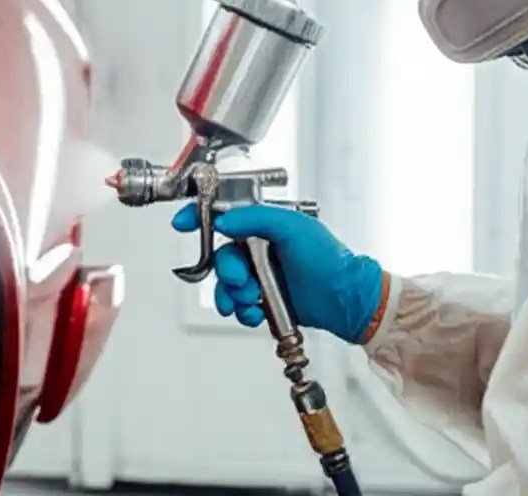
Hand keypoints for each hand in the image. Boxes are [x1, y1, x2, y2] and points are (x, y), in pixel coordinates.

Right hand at [172, 204, 384, 343]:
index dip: (199, 218)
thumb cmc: (329, 260)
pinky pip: (237, 304)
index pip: (223, 215)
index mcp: (263, 225)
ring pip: (225, 283)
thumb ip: (256, 217)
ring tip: (251, 299)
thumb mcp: (294, 226)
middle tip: (242, 279)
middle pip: (220, 255)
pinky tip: (255, 312)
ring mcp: (259, 274)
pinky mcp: (262, 298)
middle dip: (227, 271)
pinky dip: (241, 310)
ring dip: (232, 293)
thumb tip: (224, 220)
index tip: (182, 224)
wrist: (345, 300)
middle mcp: (258, 247)